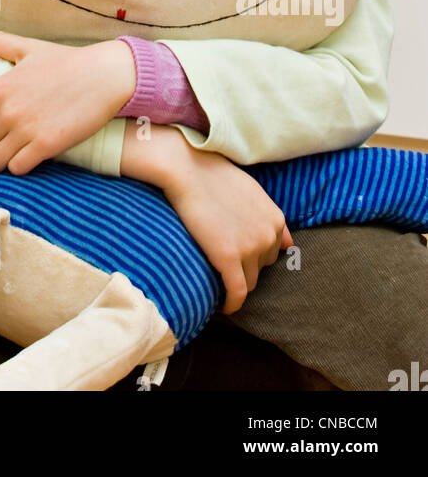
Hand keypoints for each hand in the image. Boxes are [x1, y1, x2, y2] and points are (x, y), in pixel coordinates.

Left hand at [0, 31, 135, 174]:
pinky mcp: (48, 146)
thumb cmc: (66, 61)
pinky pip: (18, 169)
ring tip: (11, 150)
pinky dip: (20, 165)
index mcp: (0, 87)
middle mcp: (9, 112)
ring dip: (0, 159)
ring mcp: (28, 131)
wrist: (105, 76)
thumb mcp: (27, 47)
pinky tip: (29, 154)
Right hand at [120, 123, 292, 313]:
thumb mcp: (253, 191)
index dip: (254, 255)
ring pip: (249, 283)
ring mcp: (250, 248)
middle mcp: (268, 236)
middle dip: (245, 267)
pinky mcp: (228, 258)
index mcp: (276, 219)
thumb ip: (270, 217)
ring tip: (217, 279)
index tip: (238, 258)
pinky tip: (222, 307)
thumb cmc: (214, 176)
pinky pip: (236, 293)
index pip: (273, 252)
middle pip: (261, 268)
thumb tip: (290, 244)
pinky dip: (232, 304)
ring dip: (235, 282)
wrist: (187, 169)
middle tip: (222, 260)